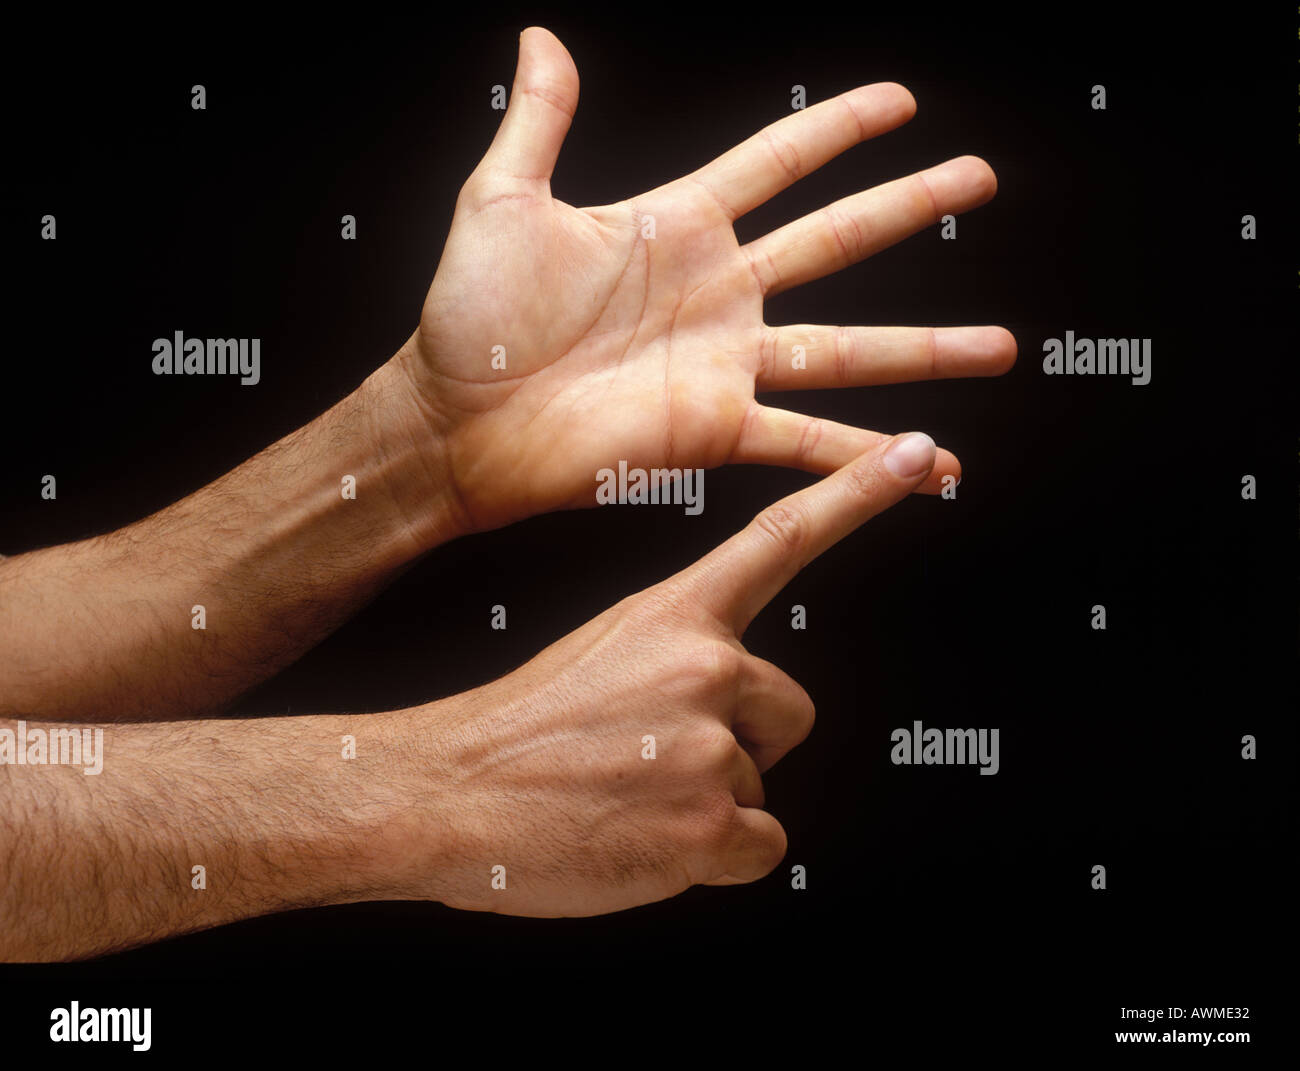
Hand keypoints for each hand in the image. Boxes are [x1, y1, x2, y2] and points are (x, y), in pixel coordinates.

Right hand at [386, 431, 937, 915]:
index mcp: (673, 614)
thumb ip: (677, 660)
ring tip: (634, 799)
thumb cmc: (518, 730)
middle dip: (741, 743)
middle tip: (655, 761)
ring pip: (763, 783)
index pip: (781, 538)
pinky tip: (649, 843)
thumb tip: (727, 705)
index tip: (919, 453)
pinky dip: (714, 858)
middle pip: (789, 711)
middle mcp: (705, 664)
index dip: (856, 493)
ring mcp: (712, 743)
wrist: (447, 793)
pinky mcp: (712, 822)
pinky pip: (761, 848)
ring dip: (713, 804)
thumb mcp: (601, 655)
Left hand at [393, 27, 1014, 534]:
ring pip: (847, 348)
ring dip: (925, 349)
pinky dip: (868, 457)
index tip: (901, 101)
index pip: (776, 162)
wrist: (455, 419)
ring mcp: (724, 364)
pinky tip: (929, 463)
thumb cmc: (469, 315)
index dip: (836, 130)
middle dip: (911, 207)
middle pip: (836, 241)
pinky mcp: (715, 431)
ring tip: (1001, 346)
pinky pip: (808, 441)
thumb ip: (539, 121)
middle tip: (981, 179)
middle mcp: (716, 292)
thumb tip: (543, 35)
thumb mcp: (501, 200)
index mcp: (676, 226)